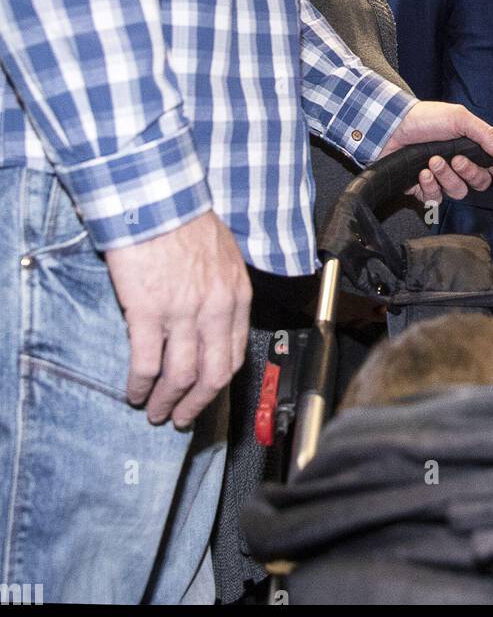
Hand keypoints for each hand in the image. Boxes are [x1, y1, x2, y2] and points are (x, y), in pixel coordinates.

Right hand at [105, 211, 251, 427]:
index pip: (235, 354)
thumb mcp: (224, 254)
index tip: (207, 395)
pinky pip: (146, 363)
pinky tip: (133, 392)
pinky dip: (140, 385)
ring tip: (154, 411)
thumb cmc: (185, 219)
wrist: (156, 199)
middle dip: (196, 404)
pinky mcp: (147, 312)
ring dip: (166, 402)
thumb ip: (223, 289)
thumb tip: (215, 317)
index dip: (219, 383)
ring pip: (179, 376)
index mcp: (236, 295)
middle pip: (211, 375)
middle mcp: (214, 309)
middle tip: (181, 418)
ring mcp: (182, 313)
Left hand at [380, 102, 492, 202]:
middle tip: (456, 159)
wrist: (391, 128)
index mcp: (470, 148)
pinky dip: (430, 186)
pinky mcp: (424, 188)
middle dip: (470, 172)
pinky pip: (436, 199)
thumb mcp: (458, 119)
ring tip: (432, 161)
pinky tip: (422, 173)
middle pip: (479, 182)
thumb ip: (485, 135)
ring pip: (458, 192)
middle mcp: (458, 164)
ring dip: (447, 177)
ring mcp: (442, 178)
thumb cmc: (424, 119)